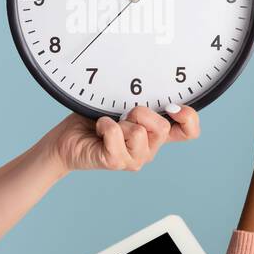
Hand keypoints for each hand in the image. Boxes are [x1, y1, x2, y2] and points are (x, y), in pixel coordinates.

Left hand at [40, 104, 199, 172]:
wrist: (65, 141)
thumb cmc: (92, 121)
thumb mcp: (121, 106)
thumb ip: (140, 101)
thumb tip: (147, 92)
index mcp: (155, 135)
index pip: (189, 132)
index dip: (189, 120)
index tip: (174, 107)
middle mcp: (149, 149)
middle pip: (162, 128)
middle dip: (141, 112)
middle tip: (123, 113)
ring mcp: (134, 158)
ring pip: (140, 133)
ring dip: (120, 121)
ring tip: (108, 124)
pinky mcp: (116, 162)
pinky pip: (117, 135)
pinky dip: (106, 125)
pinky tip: (99, 128)